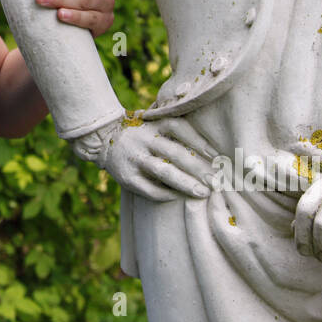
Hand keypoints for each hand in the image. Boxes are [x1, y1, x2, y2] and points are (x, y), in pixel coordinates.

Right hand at [99, 117, 216, 201]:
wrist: (105, 140)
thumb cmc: (142, 134)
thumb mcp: (155, 124)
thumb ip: (176, 131)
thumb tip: (212, 152)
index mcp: (153, 124)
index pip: (179, 128)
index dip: (199, 141)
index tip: (217, 156)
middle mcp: (144, 140)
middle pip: (175, 153)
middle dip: (198, 168)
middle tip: (217, 180)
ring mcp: (134, 159)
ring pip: (163, 172)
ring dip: (185, 183)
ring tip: (203, 193)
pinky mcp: (127, 177)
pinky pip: (149, 189)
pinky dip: (165, 194)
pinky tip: (179, 197)